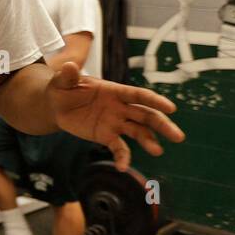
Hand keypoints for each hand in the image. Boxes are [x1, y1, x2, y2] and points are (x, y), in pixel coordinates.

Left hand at [48, 61, 182, 165]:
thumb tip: (69, 65)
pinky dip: (122, 157)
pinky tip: (123, 168)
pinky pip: (118, 147)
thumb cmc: (63, 88)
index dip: (155, 101)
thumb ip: (68, 76)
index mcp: (115, 91)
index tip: (171, 108)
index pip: (139, 96)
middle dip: (162, 125)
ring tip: (157, 151)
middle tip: (178, 137)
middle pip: (146, 116)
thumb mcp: (62, 81)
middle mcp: (120, 107)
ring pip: (138, 132)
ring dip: (149, 141)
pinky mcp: (106, 136)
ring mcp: (115, 122)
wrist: (56, 105)